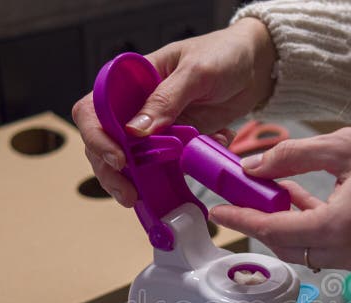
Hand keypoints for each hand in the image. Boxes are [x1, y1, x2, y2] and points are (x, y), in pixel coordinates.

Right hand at [71, 17, 275, 206]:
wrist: (256, 68)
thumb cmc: (223, 55)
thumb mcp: (195, 72)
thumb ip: (166, 99)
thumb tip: (136, 130)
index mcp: (131, 82)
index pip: (94, 109)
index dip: (97, 136)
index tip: (119, 158)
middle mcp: (137, 108)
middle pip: (106, 143)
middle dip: (112, 172)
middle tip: (129, 193)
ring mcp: (156, 130)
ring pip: (132, 162)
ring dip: (138, 182)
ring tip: (149, 199)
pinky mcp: (177, 146)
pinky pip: (166, 169)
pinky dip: (174, 178)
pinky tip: (195, 172)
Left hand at [209, 127, 350, 273]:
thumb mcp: (350, 144)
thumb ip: (294, 157)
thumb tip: (253, 166)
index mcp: (342, 227)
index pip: (275, 230)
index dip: (242, 220)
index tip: (218, 211)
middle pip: (289, 247)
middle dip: (263, 223)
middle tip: (249, 194)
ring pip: (310, 252)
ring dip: (289, 227)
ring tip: (282, 192)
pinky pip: (332, 251)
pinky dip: (314, 231)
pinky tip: (313, 202)